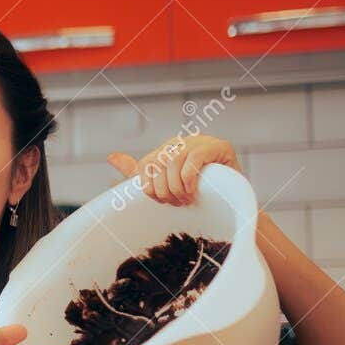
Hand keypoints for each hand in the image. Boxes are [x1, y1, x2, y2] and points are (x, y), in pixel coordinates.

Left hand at [107, 133, 239, 206]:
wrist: (233, 200)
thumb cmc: (198, 192)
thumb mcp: (165, 183)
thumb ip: (140, 171)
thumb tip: (111, 157)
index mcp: (167, 149)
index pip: (146, 164)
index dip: (149, 187)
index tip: (162, 202)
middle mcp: (182, 141)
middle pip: (158, 163)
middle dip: (164, 190)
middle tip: (176, 204)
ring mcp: (202, 141)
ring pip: (174, 161)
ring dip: (176, 187)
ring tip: (185, 200)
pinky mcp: (219, 146)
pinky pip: (194, 158)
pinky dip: (188, 179)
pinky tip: (193, 192)